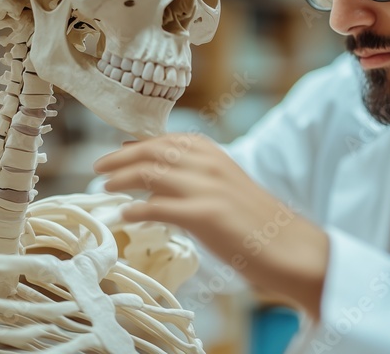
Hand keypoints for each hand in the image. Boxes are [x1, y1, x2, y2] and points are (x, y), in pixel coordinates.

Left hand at [94, 133, 328, 317]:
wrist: (291, 248)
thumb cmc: (257, 223)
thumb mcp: (225, 188)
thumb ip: (195, 178)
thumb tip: (155, 176)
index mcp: (214, 154)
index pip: (164, 140)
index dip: (134, 146)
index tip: (115, 155)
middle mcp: (209, 164)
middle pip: (151, 152)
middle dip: (119, 159)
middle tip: (98, 169)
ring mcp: (207, 188)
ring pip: (150, 173)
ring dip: (121, 180)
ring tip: (105, 188)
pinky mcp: (205, 215)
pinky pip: (158, 207)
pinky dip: (136, 210)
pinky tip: (125, 216)